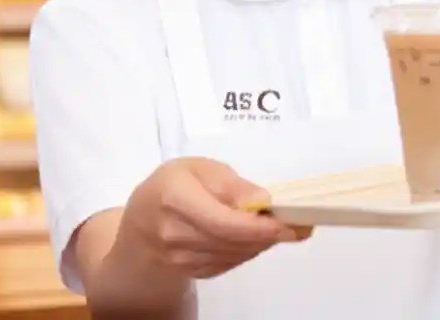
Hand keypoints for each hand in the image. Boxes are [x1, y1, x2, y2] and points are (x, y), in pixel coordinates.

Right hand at [117, 157, 309, 279]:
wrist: (142, 220)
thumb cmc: (174, 185)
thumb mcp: (199, 168)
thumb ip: (230, 184)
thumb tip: (261, 201)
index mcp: (174, 197)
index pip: (222, 221)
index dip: (258, 226)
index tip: (289, 223)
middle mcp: (173, 232)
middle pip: (232, 241)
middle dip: (268, 233)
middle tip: (297, 223)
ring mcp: (180, 258)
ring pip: (235, 255)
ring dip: (261, 242)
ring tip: (277, 224)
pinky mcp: (191, 271)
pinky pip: (230, 263)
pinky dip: (249, 250)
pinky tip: (255, 236)